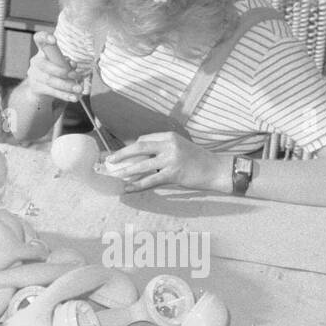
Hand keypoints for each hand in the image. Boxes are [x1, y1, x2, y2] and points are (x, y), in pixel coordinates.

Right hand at [26, 31, 87, 102]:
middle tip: (76, 75)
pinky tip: (73, 97)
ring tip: (78, 88)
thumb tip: (72, 65)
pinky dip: (64, 95)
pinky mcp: (36, 87)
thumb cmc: (55, 70)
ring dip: (66, 85)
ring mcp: (34, 75)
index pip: (40, 39)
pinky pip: (51, 91)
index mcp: (43, 51)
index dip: (45, 38)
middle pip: (46, 65)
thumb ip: (66, 62)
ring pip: (50, 80)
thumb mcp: (61, 63)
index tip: (53, 40)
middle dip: (63, 71)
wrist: (41, 88)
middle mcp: (36, 61)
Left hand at [99, 131, 225, 192]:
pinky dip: (137, 185)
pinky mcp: (174, 174)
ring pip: (142, 166)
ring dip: (127, 172)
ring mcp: (171, 160)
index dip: (131, 148)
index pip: (144, 139)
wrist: (216, 169)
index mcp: (169, 136)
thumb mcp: (180, 147)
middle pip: (139, 147)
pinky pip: (151, 180)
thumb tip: (142, 158)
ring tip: (115, 177)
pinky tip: (128, 189)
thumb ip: (163, 149)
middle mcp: (169, 145)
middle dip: (122, 154)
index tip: (122, 155)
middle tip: (109, 160)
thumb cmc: (197, 159)